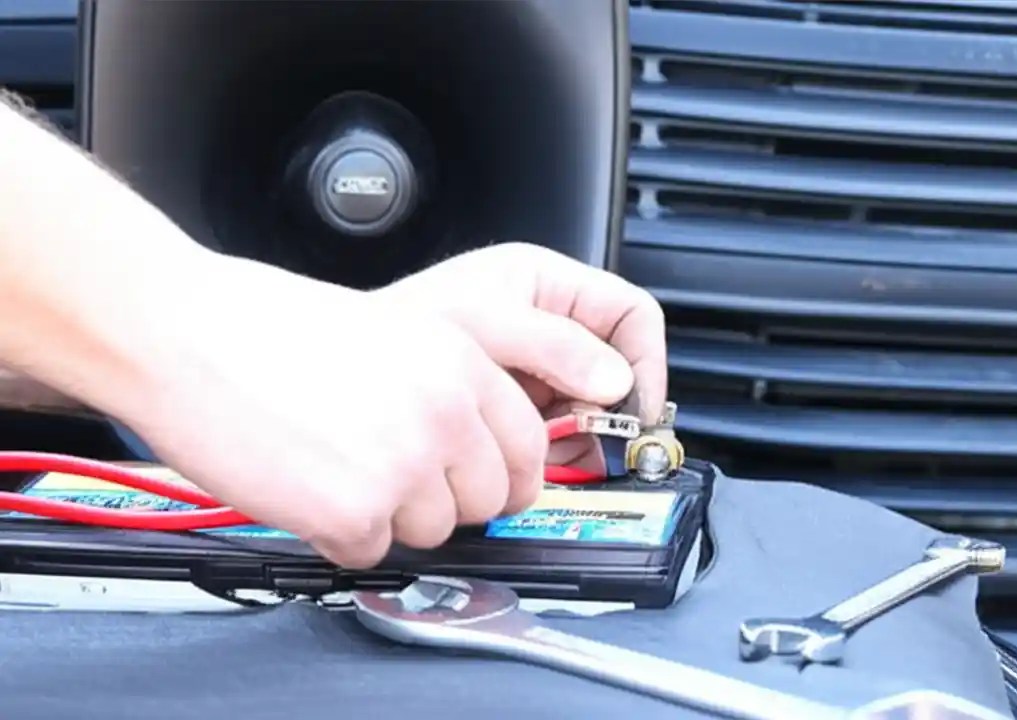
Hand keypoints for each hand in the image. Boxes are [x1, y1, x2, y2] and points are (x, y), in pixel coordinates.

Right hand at [119, 260, 549, 568]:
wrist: (185, 335)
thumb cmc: (269, 329)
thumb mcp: (397, 334)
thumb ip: (451, 391)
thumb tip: (480, 453)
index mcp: (462, 363)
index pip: (527, 448)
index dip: (507, 476)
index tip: (491, 486)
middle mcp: (446, 414)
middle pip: (488, 500)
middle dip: (445, 500)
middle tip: (389, 475)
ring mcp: (405, 466)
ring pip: (432, 532)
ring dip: (388, 516)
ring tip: (333, 467)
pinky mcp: (354, 512)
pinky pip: (370, 552)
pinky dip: (336, 534)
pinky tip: (303, 486)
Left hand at [376, 242, 668, 474]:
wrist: (347, 372)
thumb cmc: (399, 328)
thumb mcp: (488, 325)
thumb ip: (555, 347)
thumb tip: (615, 382)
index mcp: (550, 284)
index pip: (633, 316)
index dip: (645, 362)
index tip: (634, 408)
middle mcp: (549, 324)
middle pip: (618, 368)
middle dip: (612, 408)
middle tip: (597, 438)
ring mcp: (535, 368)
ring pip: (592, 407)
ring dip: (584, 435)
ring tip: (556, 451)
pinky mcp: (516, 407)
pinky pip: (560, 434)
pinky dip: (557, 453)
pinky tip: (533, 459)